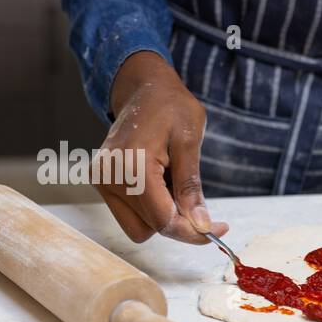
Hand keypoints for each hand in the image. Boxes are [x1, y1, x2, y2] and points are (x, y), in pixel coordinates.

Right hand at [94, 52, 227, 243]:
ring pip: (139, 227)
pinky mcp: (102, 182)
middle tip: (199, 204)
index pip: (163, 220)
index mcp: (132, 166)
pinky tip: (161, 184)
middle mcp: (109, 177)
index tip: (219, 229)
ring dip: (164, 216)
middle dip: (180, 223)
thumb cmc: (170, 107)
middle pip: (151, 228)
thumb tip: (201, 225)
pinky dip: (151, 208)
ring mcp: (102, 181)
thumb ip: (191, 186)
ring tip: (174, 184)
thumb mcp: (189, 141)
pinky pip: (131, 214)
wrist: (143, 89)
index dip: (193, 232)